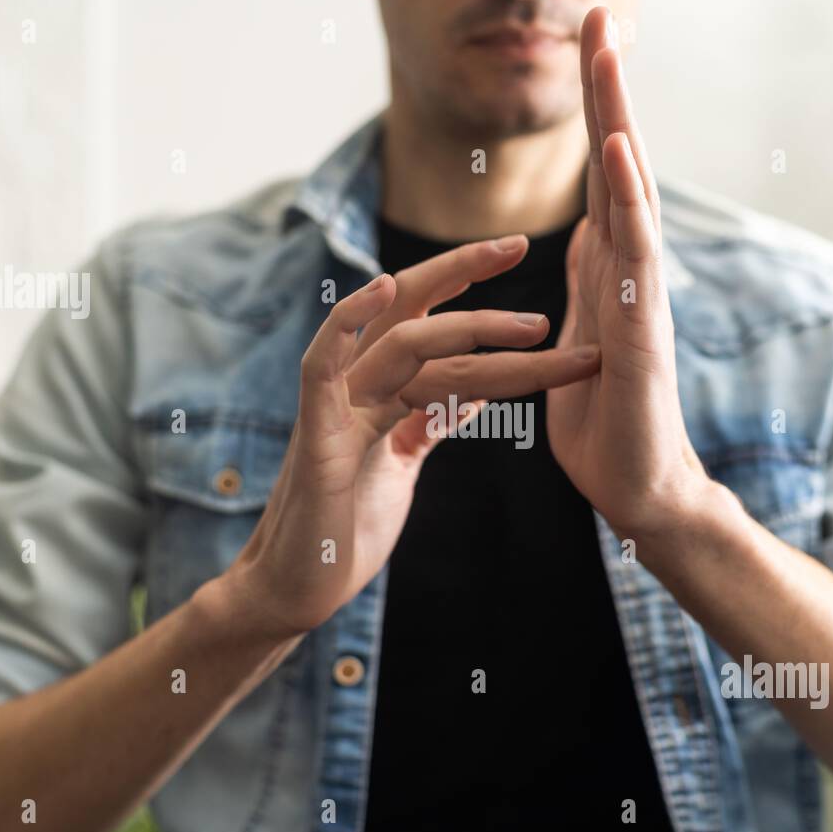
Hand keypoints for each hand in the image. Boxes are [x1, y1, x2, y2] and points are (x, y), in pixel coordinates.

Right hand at [211, 238, 600, 639]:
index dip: (479, 296)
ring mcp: (337, 407)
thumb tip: (467, 398)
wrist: (299, 588)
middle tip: (525, 243)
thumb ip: (425, 425)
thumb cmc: (346, 527)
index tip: (528, 267)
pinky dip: (348, 322)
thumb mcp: (401, 465)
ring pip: (401, 342)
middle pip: (416, 310)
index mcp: (384, 392)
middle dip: (468, 271)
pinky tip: (383, 290)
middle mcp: (360, 387)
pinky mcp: (317, 435)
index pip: (434, 327)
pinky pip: (323, 364)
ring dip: (470, 327)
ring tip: (533, 326)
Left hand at [547, 7, 712, 539]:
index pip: (599, 177)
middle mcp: (630, 270)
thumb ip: (586, 283)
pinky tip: (618, 150)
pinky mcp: (641, 331)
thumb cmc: (604, 420)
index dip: (593, 115)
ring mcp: (641, 296)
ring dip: (618, 121)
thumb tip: (584, 235)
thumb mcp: (578, 335)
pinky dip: (628, 199)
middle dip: (607, 92)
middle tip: (601, 17)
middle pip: (618, 166)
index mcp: (607, 269)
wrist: (634, 489)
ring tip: (609, 53)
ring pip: (630, 193)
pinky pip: (634, 255)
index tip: (585, 48)